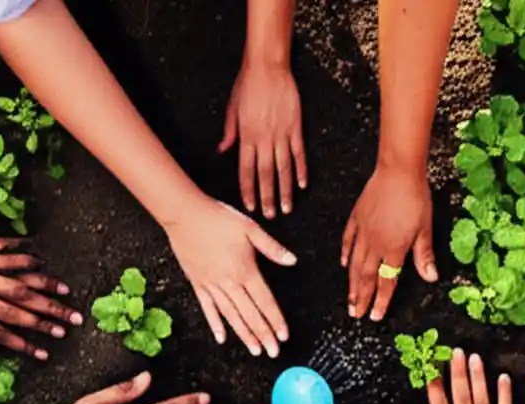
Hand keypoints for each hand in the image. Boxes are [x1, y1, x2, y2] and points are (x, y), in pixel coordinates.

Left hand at [0, 226, 79, 362]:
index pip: (1, 332)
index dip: (25, 343)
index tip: (46, 352)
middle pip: (17, 306)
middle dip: (47, 316)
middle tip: (72, 323)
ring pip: (15, 278)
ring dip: (43, 286)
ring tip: (65, 292)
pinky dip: (20, 254)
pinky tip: (39, 259)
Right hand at [164, 197, 295, 356]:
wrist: (185, 214)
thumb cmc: (218, 218)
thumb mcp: (250, 228)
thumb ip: (272, 248)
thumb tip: (292, 261)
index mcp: (245, 270)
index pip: (265, 302)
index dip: (276, 320)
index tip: (284, 336)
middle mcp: (229, 282)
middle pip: (250, 314)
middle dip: (263, 335)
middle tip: (273, 352)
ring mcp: (211, 285)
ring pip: (231, 316)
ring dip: (244, 335)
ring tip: (255, 350)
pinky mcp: (197, 283)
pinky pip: (208, 308)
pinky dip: (215, 324)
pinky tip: (222, 338)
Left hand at [218, 61, 306, 218]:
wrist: (267, 67)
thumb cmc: (248, 85)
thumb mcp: (232, 109)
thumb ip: (230, 133)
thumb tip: (222, 151)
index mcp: (246, 136)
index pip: (246, 170)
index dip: (248, 190)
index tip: (250, 206)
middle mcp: (264, 138)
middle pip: (265, 174)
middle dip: (267, 197)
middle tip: (270, 215)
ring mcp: (281, 134)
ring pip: (283, 168)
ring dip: (285, 190)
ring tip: (286, 207)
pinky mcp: (295, 127)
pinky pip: (298, 153)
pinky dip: (301, 170)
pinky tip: (302, 184)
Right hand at [341, 162, 436, 320]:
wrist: (399, 171)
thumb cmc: (415, 198)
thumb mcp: (425, 228)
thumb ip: (424, 255)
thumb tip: (430, 277)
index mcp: (394, 249)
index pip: (386, 281)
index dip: (380, 300)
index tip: (375, 316)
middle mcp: (375, 244)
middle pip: (366, 277)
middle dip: (360, 298)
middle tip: (355, 314)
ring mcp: (363, 231)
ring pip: (354, 263)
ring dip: (351, 283)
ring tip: (348, 299)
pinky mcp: (357, 217)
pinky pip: (348, 240)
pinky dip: (344, 253)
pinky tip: (343, 263)